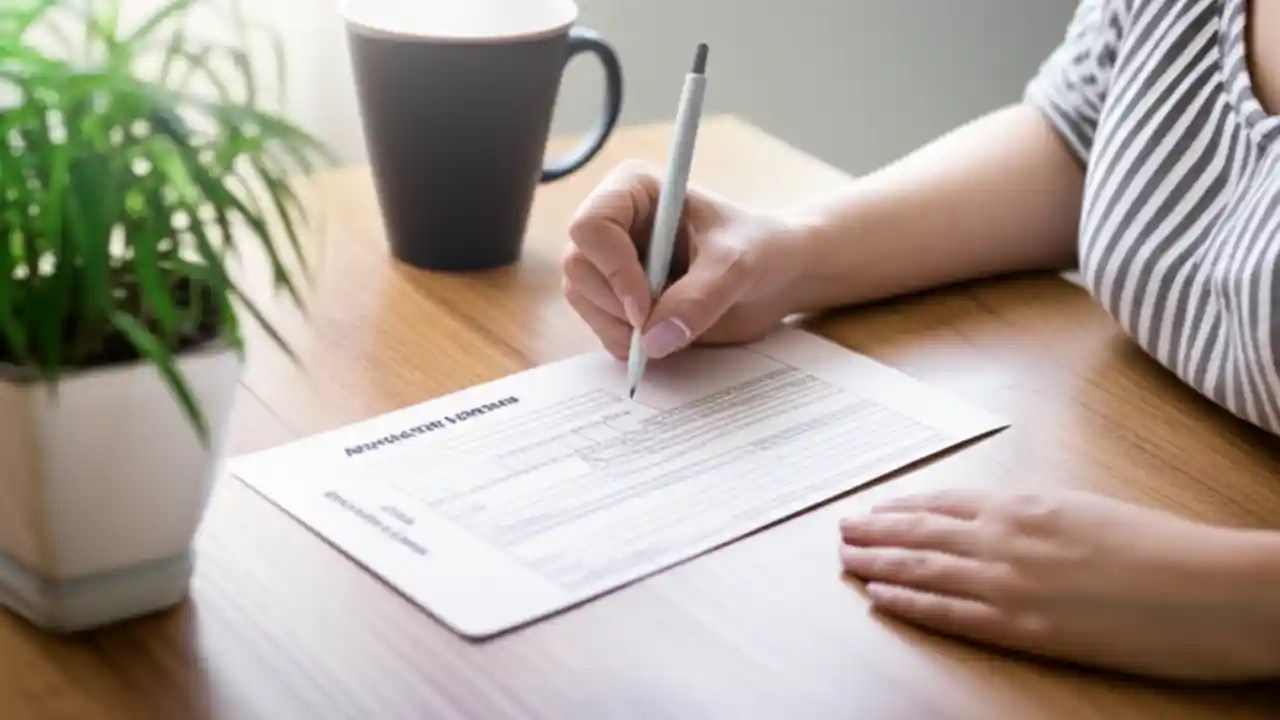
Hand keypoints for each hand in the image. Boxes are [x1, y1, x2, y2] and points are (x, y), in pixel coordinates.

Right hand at [562, 161, 807, 359]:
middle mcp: (612, 221)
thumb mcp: (738, 268)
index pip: (590, 227)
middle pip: (577, 267)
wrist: (776, 276)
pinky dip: (626, 341)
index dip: (613, 270)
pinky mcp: (615, 296)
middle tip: (662, 325)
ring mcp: (609, 260)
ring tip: (671, 330)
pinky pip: (599, 325)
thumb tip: (653, 340)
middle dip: (616, 305)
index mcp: (634, 189)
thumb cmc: (760, 250)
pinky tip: (665, 335)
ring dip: (620, 328)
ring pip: (582, 299)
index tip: (646, 306)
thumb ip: (699, 299)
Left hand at [839, 488, 1279, 680]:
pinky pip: (951, 614)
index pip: (945, 503)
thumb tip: (1005, 519)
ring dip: (880, 564)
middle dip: (877, 532)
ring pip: (925, 569)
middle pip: (923, 533)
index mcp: (1028, 505)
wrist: (1213, 588)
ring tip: (847, 559)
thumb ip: (1038, 515)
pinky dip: (911, 605)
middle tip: (842, 531)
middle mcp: (1008, 538)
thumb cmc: (1165, 549)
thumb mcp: (1090, 511)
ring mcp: (1011, 582)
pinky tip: (882, 600)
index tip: (875, 508)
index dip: (903, 507)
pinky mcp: (1024, 627)